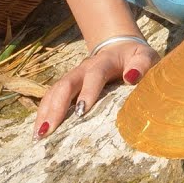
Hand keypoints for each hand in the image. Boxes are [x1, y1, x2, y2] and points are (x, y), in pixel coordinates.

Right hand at [33, 39, 157, 138]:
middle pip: (66, 84)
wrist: (121, 47)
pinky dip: (44, 113)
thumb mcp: (145, 56)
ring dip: (45, 112)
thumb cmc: (136, 57)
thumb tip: (131, 77)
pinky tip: (38, 132)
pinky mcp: (69, 86)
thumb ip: (142, 64)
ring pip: (55, 92)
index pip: (95, 75)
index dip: (87, 91)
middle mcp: (84, 68)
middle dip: (56, 107)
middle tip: (49, 129)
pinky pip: (52, 98)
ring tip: (38, 136)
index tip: (81, 112)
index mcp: (105, 62)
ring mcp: (74, 77)